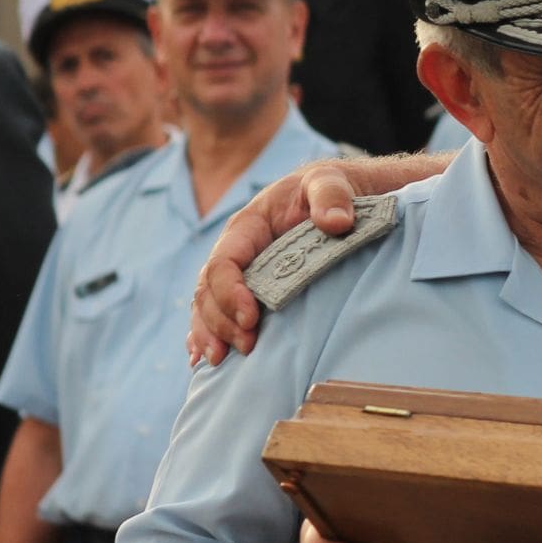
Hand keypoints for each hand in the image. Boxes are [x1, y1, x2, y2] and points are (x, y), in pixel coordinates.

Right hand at [187, 161, 362, 365]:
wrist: (333, 197)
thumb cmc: (327, 189)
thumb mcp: (329, 182)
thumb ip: (331, 195)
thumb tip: (337, 222)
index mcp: (247, 228)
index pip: (224, 263)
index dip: (231, 292)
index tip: (252, 317)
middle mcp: (236, 253)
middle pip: (209, 291)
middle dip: (221, 322)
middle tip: (247, 346)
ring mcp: (239, 273)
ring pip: (208, 306)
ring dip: (211, 334)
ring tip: (220, 361)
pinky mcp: (248, 289)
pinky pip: (217, 313)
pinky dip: (207, 335)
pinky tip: (204, 358)